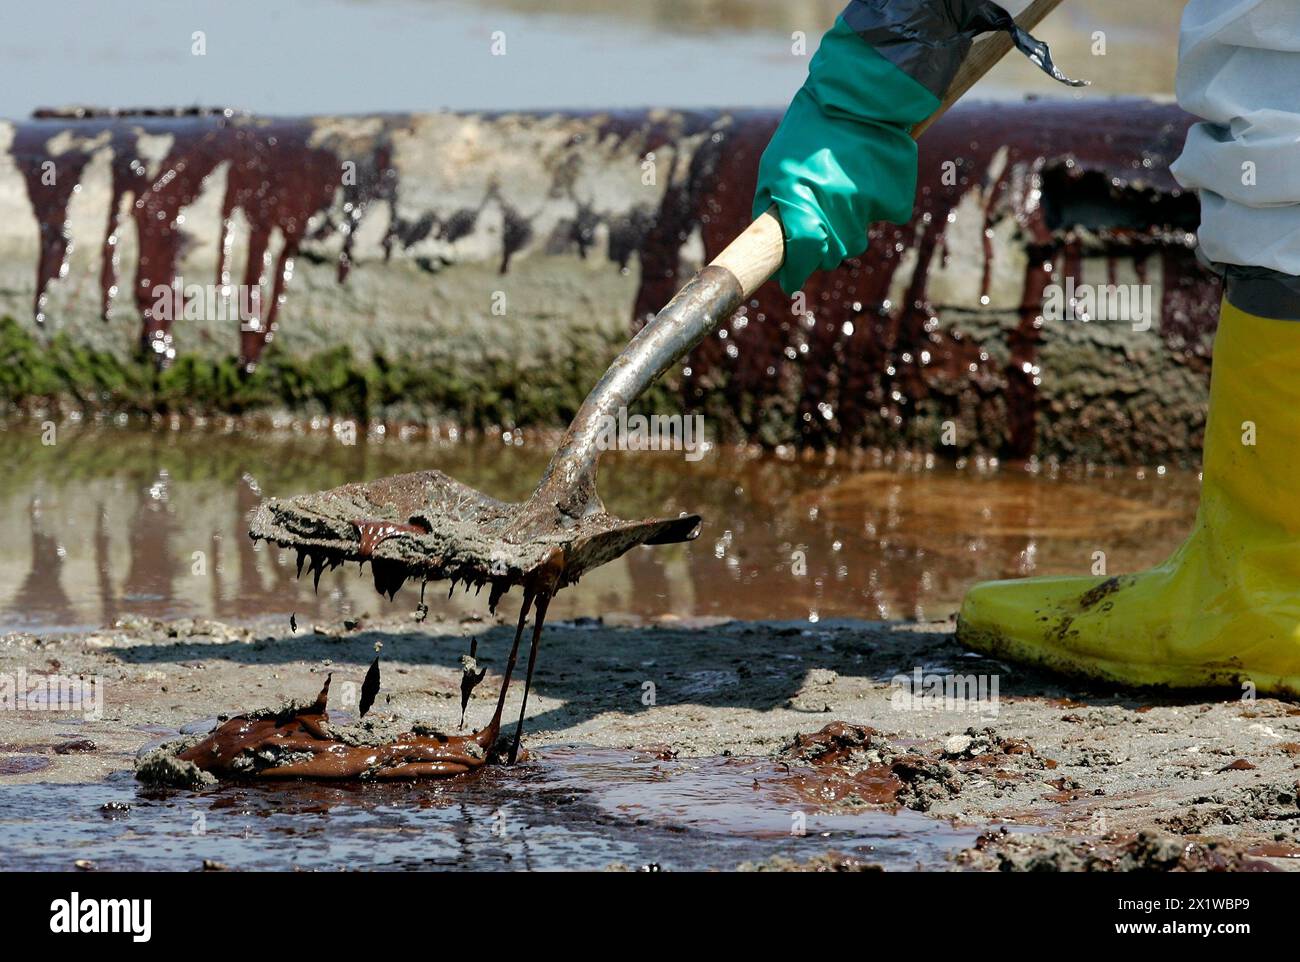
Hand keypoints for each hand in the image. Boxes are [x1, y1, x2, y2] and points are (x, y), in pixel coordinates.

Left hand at [752, 17, 936, 294]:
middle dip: (820, 250)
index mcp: (800, 201)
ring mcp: (867, 206)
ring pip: (855, 240)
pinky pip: (883, 216)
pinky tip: (867, 180)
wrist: (859, 96)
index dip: (793, 273)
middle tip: (817, 227)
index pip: (800, 257)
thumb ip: (771, 207)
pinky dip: (876, 205)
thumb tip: (773, 245)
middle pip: (830, 256)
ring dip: (846, 228)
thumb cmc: (808, 132)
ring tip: (841, 194)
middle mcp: (834, 209)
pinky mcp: (894, 198)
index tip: (789, 279)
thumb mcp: (774, 166)